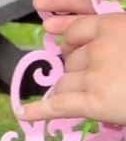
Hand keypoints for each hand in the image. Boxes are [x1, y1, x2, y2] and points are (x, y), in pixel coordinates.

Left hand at [20, 11, 125, 127]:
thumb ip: (117, 35)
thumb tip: (75, 34)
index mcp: (115, 25)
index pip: (76, 31)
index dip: (72, 43)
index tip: (72, 50)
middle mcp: (101, 47)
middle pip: (70, 58)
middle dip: (77, 69)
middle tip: (96, 81)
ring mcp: (96, 75)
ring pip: (64, 81)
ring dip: (69, 90)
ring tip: (84, 98)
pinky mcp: (94, 103)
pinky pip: (57, 105)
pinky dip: (38, 111)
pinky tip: (24, 115)